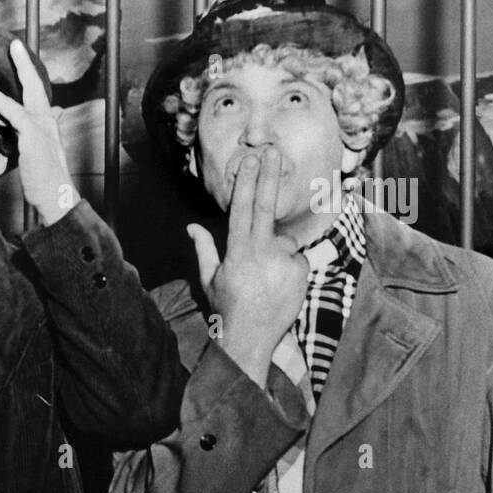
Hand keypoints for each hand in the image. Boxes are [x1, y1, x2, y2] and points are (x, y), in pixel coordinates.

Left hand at [0, 39, 71, 223]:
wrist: (55, 198)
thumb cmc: (42, 180)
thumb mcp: (31, 156)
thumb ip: (22, 140)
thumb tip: (18, 133)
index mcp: (43, 123)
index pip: (29, 94)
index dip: (21, 76)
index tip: (10, 59)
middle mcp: (44, 119)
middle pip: (28, 86)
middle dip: (20, 63)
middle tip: (10, 45)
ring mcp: (39, 125)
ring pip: (8, 102)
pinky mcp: (32, 135)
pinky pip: (13, 113)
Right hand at [187, 147, 307, 385]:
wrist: (250, 340)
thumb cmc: (226, 308)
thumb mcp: (209, 279)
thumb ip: (204, 248)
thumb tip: (191, 226)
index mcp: (237, 252)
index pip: (242, 210)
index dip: (246, 183)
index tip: (250, 161)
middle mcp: (261, 253)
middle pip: (265, 207)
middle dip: (268, 177)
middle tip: (272, 152)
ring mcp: (283, 262)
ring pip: (282, 241)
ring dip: (275, 251)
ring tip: (264, 280)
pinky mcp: (301, 272)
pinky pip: (295, 259)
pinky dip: (287, 266)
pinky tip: (277, 286)